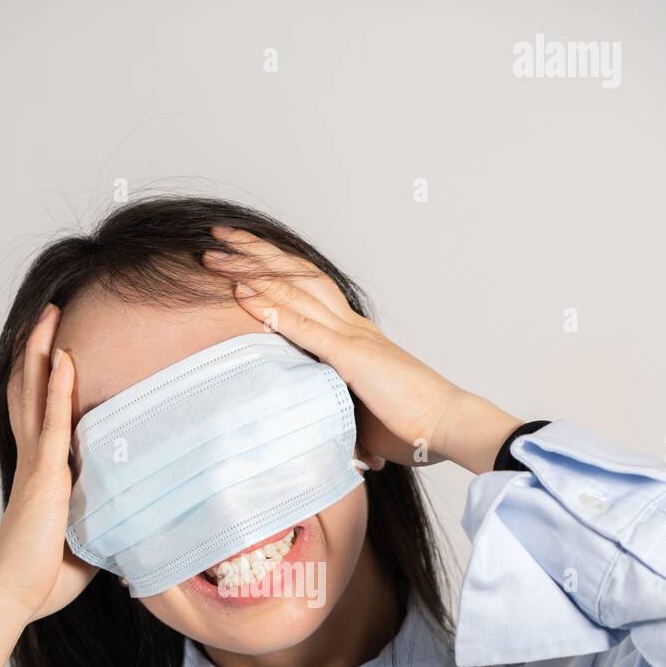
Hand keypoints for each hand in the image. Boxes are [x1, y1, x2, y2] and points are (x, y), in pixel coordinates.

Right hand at [0, 303, 97, 623]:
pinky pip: (53, 421)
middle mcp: (33, 462)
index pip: (38, 416)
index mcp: (40, 476)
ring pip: (35, 394)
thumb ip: (106, 525)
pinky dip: (58, 387)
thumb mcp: (86, 544)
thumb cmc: (44, 579)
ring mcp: (37, 465)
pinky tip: (65, 357)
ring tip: (50, 314)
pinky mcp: (44, 475)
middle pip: (29, 391)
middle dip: (37, 350)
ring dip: (43, 351)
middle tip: (48, 314)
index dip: (40, 381)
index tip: (52, 351)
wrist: (16, 596)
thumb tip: (136, 526)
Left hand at [201, 226, 522, 475]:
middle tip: (219, 235)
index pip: (308, 291)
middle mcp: (351, 326)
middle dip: (255, 253)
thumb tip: (323, 431)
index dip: (274, 270)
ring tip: (216, 253)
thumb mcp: (364, 413)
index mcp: (355, 337)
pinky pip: (304, 329)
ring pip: (294, 292)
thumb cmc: (413, 425)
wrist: (448, 425)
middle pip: (296, 276)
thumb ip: (339, 409)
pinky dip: (271, 310)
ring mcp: (352, 338)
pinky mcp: (352, 358)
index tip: (241, 256)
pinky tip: (242, 294)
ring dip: (251, 271)